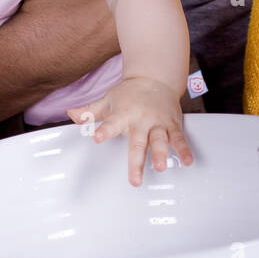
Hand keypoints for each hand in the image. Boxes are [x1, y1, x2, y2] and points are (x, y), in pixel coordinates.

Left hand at [66, 76, 193, 187]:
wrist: (155, 78)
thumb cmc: (129, 93)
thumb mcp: (108, 100)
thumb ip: (90, 111)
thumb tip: (71, 114)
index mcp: (123, 114)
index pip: (111, 123)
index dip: (104, 130)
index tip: (97, 138)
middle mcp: (141, 120)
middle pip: (138, 142)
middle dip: (136, 161)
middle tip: (135, 179)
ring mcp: (158, 123)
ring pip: (160, 140)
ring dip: (161, 154)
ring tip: (160, 167)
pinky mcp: (172, 125)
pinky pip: (179, 138)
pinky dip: (184, 149)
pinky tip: (187, 161)